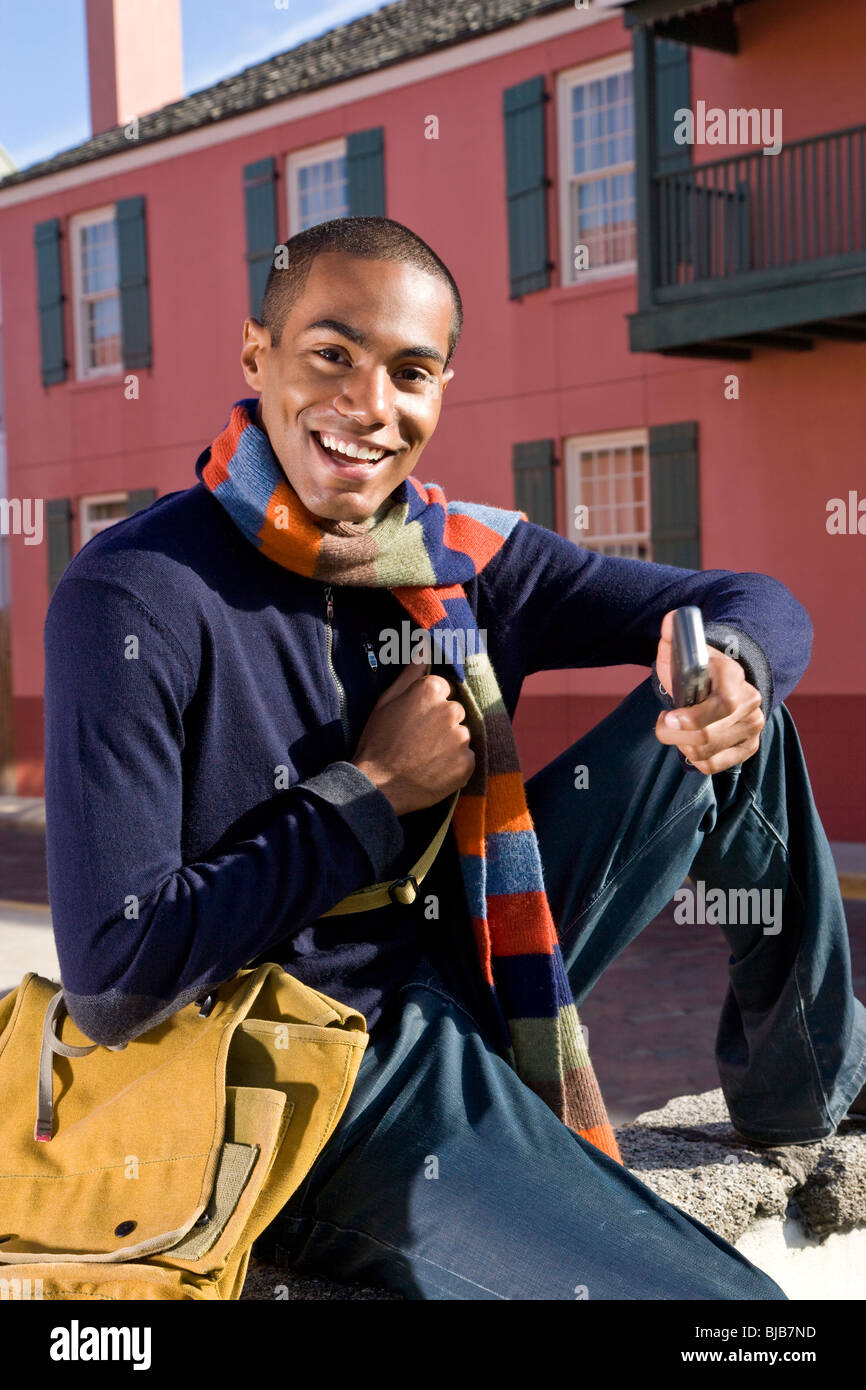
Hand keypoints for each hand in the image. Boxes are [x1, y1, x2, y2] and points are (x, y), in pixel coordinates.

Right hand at [351, 657, 475, 815]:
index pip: (442, 690)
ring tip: (424, 757)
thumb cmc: (377, 742)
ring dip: (448, 745)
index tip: (413, 721)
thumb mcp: (387, 701)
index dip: (426, 706)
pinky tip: (433, 770)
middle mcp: (450, 710)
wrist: (377, 786)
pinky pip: (466, 759)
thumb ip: (411, 672)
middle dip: (441, 724)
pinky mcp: (466, 764)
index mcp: (431, 690)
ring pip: (461, 735)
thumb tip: (425, 644)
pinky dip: (454, 765)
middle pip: (454, 712)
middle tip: (417, 741)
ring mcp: (460, 738)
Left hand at [654, 610, 764, 773]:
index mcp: (734, 676)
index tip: (668, 717)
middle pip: (706, 736)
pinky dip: (694, 758)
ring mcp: (752, 727)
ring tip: (679, 728)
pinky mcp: (749, 747)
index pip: (723, 704)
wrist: (719, 683)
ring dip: (682, 744)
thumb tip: (670, 620)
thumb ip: (675, 636)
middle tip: (664, 722)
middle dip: (674, 734)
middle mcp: (750, 703)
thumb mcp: (681, 652)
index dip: (693, 717)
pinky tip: (690, 741)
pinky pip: (712, 766)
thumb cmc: (694, 669)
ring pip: (705, 753)